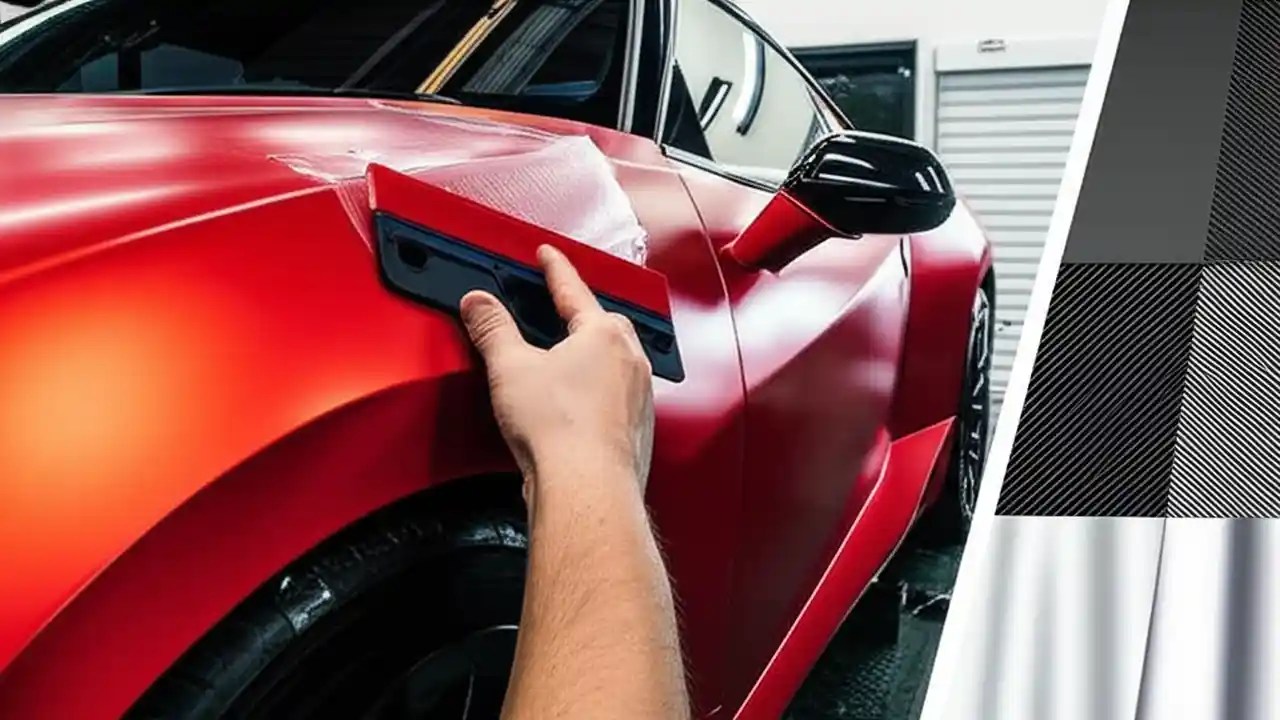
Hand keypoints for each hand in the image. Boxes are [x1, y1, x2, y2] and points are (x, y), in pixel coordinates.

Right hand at [460, 245, 655, 508]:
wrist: (586, 487)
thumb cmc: (559, 430)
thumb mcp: (510, 368)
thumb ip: (493, 330)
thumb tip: (479, 304)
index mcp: (604, 334)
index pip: (574, 289)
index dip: (556, 269)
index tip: (548, 255)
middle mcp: (630, 361)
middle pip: (603, 325)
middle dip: (580, 316)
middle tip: (557, 310)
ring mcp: (638, 398)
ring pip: (615, 364)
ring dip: (591, 359)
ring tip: (563, 364)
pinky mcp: (636, 431)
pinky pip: (617, 399)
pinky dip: (597, 395)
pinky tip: (576, 409)